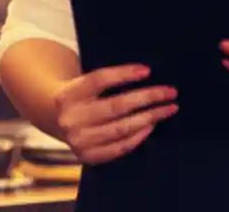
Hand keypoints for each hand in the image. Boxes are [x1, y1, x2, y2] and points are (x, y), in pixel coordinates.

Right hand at [54, 64, 177, 164]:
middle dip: (147, 98)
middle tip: (171, 92)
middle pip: (115, 106)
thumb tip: (146, 74)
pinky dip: (139, 136)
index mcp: (69, 94)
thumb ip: (108, 80)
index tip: (147, 70)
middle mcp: (71, 118)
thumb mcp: (86, 83)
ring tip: (168, 109)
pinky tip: (151, 125)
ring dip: (150, 118)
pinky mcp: (87, 157)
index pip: (99, 79)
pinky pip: (120, 147)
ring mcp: (78, 140)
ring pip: (121, 128)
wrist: (57, 119)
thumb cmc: (83, 96)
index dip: (124, 74)